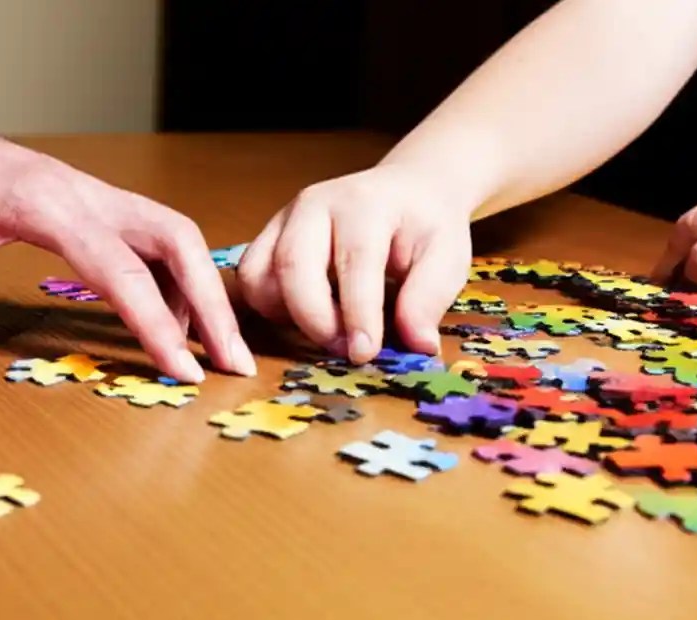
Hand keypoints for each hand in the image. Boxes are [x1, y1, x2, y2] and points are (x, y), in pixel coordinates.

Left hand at [0, 113, 254, 381]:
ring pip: (171, 237)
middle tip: (231, 362)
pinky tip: (164, 320)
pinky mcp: (88, 206)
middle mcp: (83, 194)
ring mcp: (91, 196)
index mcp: (47, 203)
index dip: (154, 325)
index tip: (180, 373)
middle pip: (176, 240)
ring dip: (198, 291)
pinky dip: (170, 280)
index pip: (120, 270)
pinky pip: (148, 240)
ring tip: (207, 351)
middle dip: (212, 302)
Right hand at [237, 162, 471, 363]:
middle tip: (343, 350)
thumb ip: (428, 299)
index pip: (354, 262)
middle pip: (293, 265)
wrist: (407, 190)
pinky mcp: (269, 235)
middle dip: (314, 319)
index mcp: (365, 204)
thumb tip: (418, 345)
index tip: (364, 353)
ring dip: (285, 316)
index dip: (357, 314)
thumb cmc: (425, 225)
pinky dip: (269, 308)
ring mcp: (285, 218)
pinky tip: (303, 317)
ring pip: (259, 274)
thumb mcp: (446, 258)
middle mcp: (316, 204)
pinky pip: (250, 278)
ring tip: (326, 331)